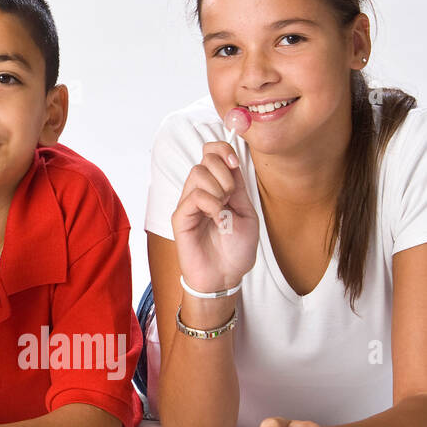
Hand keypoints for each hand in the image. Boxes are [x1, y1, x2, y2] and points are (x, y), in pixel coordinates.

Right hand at [172, 142, 257, 292]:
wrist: (225, 276)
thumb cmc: (236, 249)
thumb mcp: (247, 213)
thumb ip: (239, 187)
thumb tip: (231, 161)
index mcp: (218, 187)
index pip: (212, 152)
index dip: (223, 150)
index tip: (235, 163)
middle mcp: (201, 191)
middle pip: (205, 159)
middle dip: (225, 173)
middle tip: (232, 196)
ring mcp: (188, 203)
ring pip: (198, 173)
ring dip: (218, 188)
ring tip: (223, 210)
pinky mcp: (180, 216)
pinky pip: (194, 196)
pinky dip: (211, 204)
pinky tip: (217, 219)